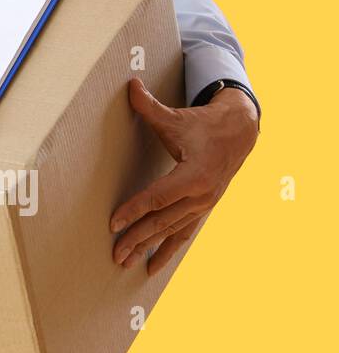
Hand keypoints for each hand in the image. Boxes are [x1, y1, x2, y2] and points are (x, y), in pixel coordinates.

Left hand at [109, 77, 258, 275]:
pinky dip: (167, 252)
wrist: (239, 134)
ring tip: (125, 264)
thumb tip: (130, 85)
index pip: (158, 197)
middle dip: (137, 238)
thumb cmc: (202, 125)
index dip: (134, 209)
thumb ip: (149, 106)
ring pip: (171, 232)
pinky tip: (151, 267)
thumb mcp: (176, 117)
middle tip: (114, 253)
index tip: (113, 222)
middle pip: (163, 221)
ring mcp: (203, 206)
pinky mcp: (202, 210)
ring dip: (148, 249)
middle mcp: (201, 196)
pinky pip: (183, 235)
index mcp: (194, 175)